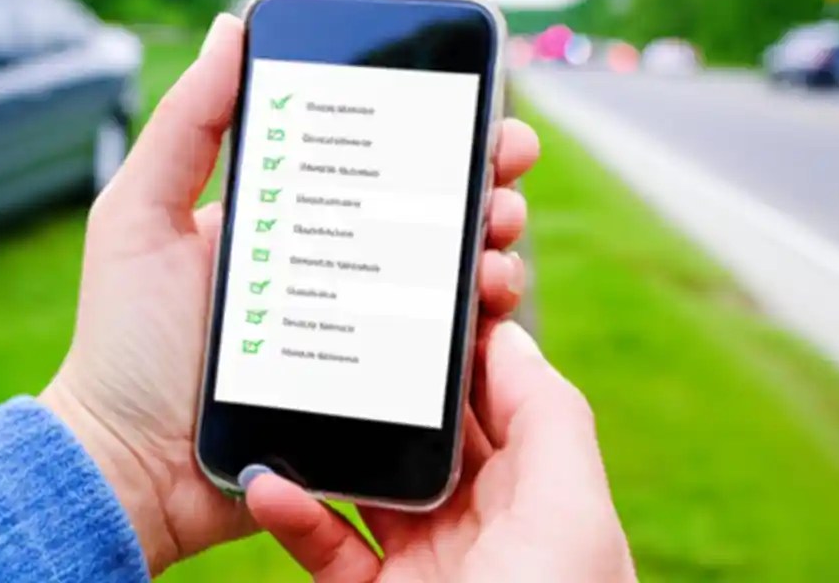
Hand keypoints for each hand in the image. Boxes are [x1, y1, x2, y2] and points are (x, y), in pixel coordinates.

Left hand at [39, 14, 541, 573]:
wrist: (130, 468)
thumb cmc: (123, 341)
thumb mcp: (138, 217)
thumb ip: (184, 126)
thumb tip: (233, 30)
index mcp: (284, 222)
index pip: (368, 163)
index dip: (428, 132)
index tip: (475, 107)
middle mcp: (328, 272)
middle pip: (423, 217)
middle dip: (480, 183)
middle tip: (505, 169)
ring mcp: (354, 335)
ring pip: (445, 284)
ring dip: (489, 248)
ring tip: (499, 238)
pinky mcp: (371, 397)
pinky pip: (439, 361)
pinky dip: (477, 331)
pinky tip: (490, 307)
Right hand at [242, 322, 635, 582]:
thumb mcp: (574, 520)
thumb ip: (548, 420)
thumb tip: (508, 334)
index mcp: (542, 494)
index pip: (497, 396)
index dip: (460, 340)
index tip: (410, 283)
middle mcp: (482, 524)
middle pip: (425, 431)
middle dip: (381, 380)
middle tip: (330, 323)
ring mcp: (424, 564)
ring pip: (362, 482)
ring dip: (321, 443)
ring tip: (281, 396)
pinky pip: (323, 543)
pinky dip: (291, 512)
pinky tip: (264, 483)